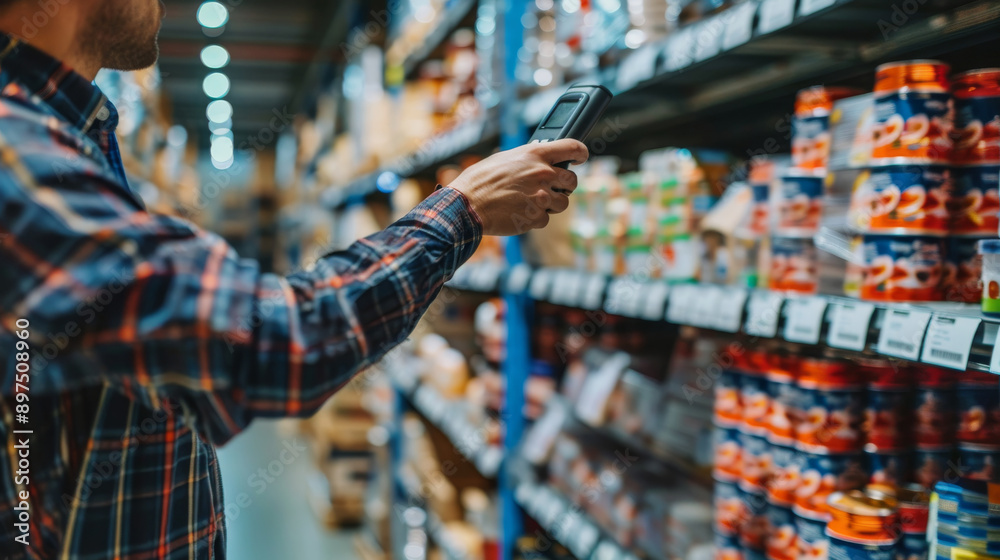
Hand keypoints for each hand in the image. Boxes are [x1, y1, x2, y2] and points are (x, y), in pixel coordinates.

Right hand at [448, 139, 588, 235]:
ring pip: (563, 203)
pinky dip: (535, 218)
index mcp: (535, 154)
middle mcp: (543, 174)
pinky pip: (546, 219)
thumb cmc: (480, 181)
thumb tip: (540, 161)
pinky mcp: (536, 218)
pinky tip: (520, 213)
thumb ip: (527, 159)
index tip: (581, 157)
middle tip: (553, 188)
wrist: (466, 206)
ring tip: (530, 202)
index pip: (572, 147)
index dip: (581, 153)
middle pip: (572, 181)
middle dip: (565, 186)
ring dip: (551, 204)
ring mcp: (541, 197)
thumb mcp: (504, 159)